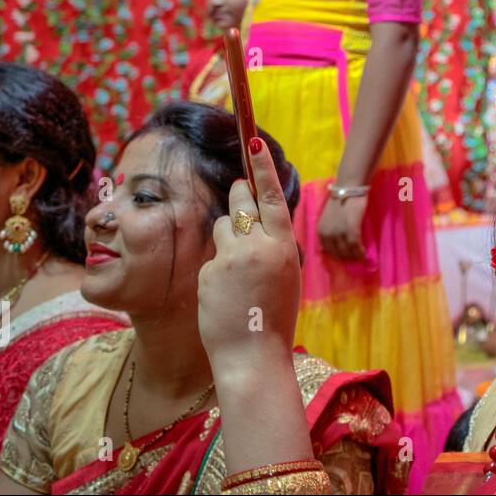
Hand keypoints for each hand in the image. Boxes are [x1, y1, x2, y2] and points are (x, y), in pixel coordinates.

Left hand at [198, 138, 300, 375]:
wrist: (253, 354)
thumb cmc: (274, 317)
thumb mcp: (286, 275)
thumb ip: (273, 246)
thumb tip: (256, 223)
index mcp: (284, 246)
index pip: (272, 196)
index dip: (262, 168)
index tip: (254, 141)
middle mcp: (258, 246)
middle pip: (241, 201)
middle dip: (238, 195)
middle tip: (238, 193)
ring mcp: (231, 258)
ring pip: (222, 225)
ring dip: (227, 237)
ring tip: (236, 269)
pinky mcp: (209, 271)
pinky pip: (211, 256)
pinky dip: (217, 268)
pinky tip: (224, 293)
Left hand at [317, 192, 370, 267]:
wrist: (348, 189)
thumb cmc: (340, 201)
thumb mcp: (328, 218)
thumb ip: (328, 230)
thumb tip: (328, 246)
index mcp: (321, 231)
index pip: (327, 250)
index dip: (337, 256)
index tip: (344, 258)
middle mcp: (328, 234)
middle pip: (337, 253)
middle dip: (346, 258)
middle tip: (354, 260)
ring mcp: (339, 233)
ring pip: (347, 251)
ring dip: (355, 257)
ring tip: (361, 259)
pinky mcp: (351, 230)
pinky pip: (356, 247)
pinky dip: (361, 253)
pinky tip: (365, 256)